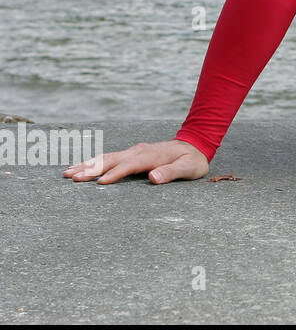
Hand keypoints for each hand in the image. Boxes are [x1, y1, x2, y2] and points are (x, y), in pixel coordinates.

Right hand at [63, 139, 209, 184]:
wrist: (194, 145)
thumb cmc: (192, 160)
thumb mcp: (189, 168)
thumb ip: (172, 172)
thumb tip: (154, 177)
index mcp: (152, 155)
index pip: (130, 165)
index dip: (116, 174)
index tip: (100, 183)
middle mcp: (139, 151)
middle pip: (112, 159)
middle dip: (91, 168)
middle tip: (71, 177)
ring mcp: (134, 151)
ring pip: (106, 157)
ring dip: (87, 165)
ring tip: (67, 173)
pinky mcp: (131, 154)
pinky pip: (109, 157)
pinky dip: (93, 162)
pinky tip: (80, 167)